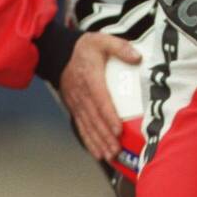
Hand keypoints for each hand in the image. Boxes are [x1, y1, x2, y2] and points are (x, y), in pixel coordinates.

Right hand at [59, 32, 140, 161]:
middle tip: (116, 149)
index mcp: (90, 78)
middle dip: (105, 136)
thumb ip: (120, 48)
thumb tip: (137, 57)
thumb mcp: (102, 40)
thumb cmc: (84, 49)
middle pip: (95, 119)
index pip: (101, 100)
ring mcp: (77, 103)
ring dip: (98, 142)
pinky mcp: (74, 109)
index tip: (118, 129)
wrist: (59, 53)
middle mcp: (82, 94)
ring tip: (109, 155)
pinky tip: (97, 153)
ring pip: (88, 126)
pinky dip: (89, 141)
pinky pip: (81, 127)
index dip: (109, 116)